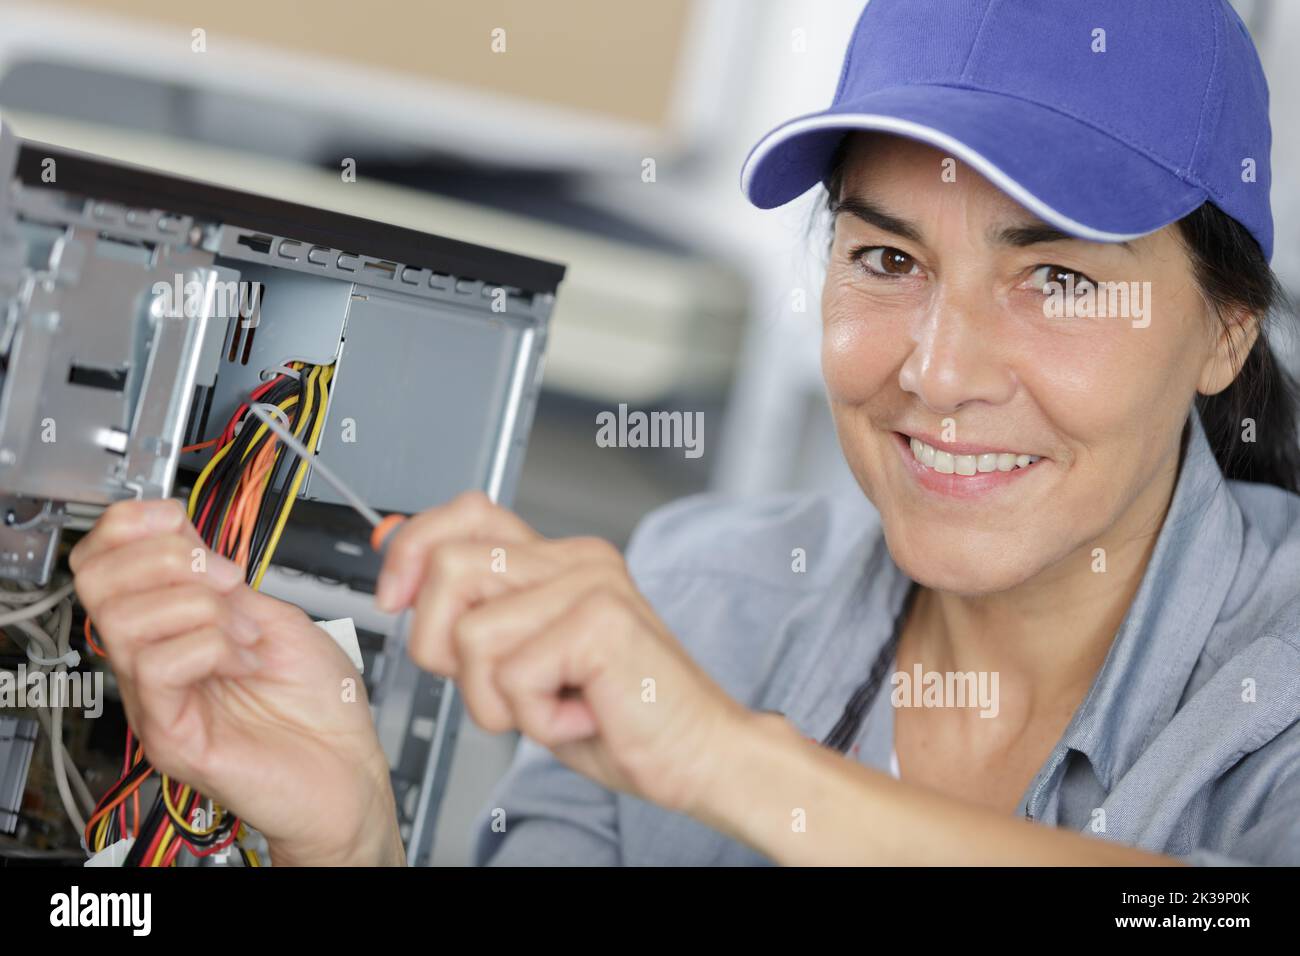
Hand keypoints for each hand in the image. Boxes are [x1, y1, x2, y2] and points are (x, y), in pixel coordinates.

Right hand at [72, 498, 403, 865]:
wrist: (349, 770)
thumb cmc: (322, 705)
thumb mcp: (276, 616)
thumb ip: (224, 583)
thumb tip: (183, 538)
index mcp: (172, 627)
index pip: (104, 560)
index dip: (133, 525)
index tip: (182, 524)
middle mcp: (153, 660)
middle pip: (99, 580)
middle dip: (170, 561)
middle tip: (230, 585)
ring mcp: (155, 699)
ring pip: (125, 620)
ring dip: (203, 611)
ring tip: (247, 637)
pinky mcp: (168, 733)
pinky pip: (157, 665)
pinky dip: (211, 647)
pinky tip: (245, 663)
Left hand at [375, 491, 751, 815]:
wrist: (702, 756)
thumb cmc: (623, 718)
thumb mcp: (529, 663)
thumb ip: (480, 620)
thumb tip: (406, 589)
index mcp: (561, 560)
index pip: (468, 512)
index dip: (414, 549)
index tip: (397, 597)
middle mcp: (577, 559)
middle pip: (449, 567)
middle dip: (444, 646)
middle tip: (498, 686)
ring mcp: (591, 584)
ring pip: (471, 632)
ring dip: (493, 698)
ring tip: (549, 705)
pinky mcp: (600, 622)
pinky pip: (510, 675)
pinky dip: (534, 717)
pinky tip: (580, 714)